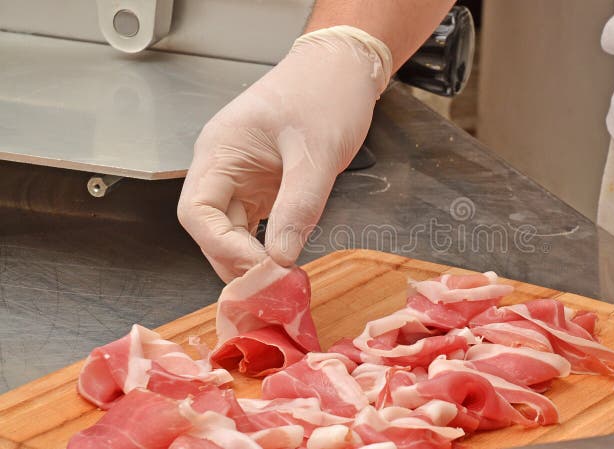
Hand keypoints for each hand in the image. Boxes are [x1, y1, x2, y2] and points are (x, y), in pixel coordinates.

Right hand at [178, 27, 391, 281]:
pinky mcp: (266, 187)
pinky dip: (267, 246)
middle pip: (211, 229)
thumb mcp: (315, 151)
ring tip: (278, 283)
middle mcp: (225, 167)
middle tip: (271, 287)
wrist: (344, 69)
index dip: (221, 246)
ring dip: (250, 259)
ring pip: (233, 232)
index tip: (258, 268)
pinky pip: (256, 225)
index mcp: (220, 150)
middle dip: (235, 260)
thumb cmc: (325, 93)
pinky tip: (283, 262)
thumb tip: (280, 258)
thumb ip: (298, 206)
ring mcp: (244, 178)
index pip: (198, 212)